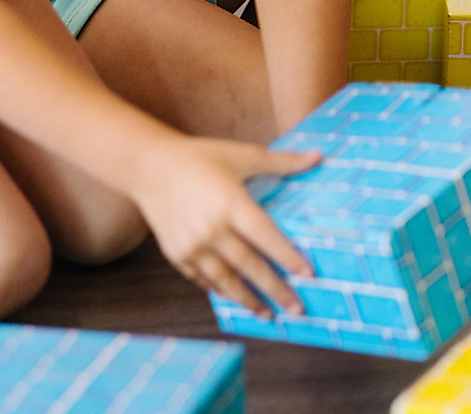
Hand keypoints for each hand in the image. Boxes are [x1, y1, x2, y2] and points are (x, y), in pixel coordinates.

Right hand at [132, 136, 321, 316]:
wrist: (150, 166)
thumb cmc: (203, 156)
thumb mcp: (244, 155)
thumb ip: (282, 162)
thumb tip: (320, 156)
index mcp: (231, 203)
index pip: (267, 237)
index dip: (288, 257)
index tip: (309, 275)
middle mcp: (212, 230)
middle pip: (250, 266)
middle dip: (276, 290)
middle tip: (298, 310)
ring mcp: (192, 246)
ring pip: (226, 280)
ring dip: (249, 300)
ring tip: (270, 314)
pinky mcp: (176, 254)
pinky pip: (204, 279)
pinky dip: (222, 290)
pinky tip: (236, 297)